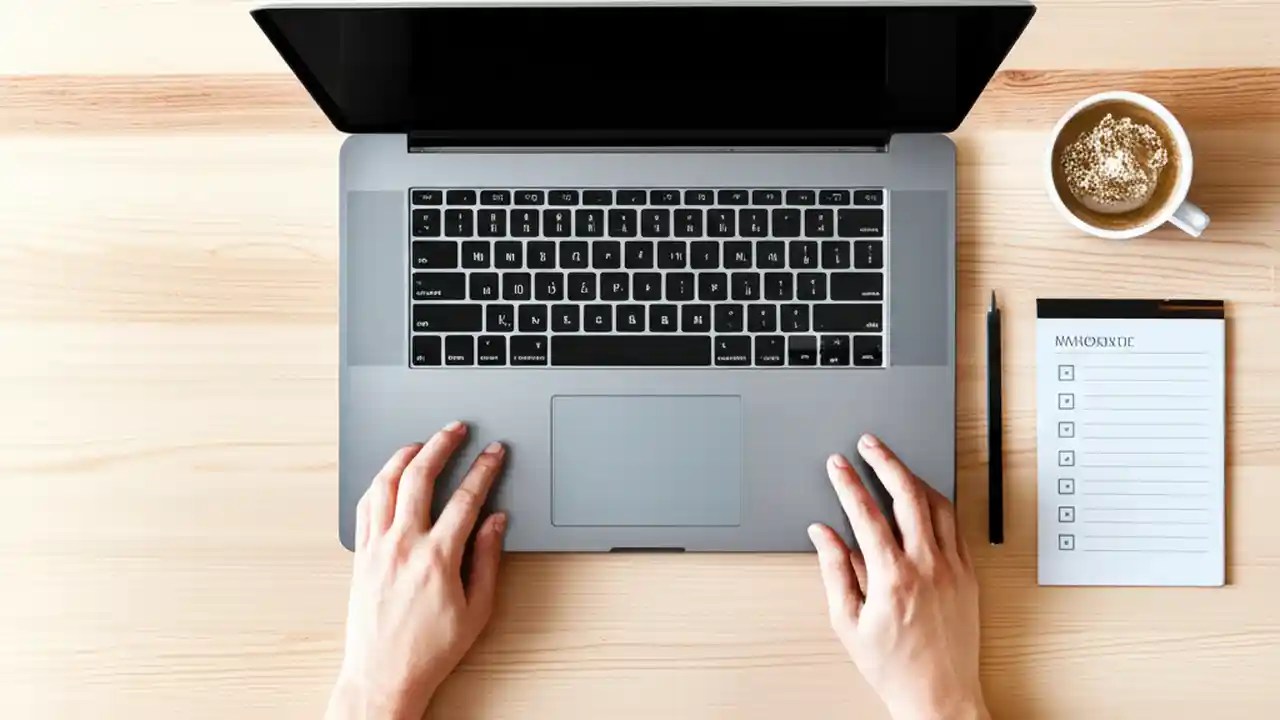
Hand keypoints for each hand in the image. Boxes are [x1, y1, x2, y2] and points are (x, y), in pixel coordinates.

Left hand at [327, 421, 507, 719]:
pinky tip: (389, 475)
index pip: (465, 498)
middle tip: (456, 429)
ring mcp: (377, 548)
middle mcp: (403, 546)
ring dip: (405, 455)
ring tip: (421, 442)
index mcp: (437, 558)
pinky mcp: (360, 555)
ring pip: (385, 484)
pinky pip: (365, 506)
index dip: (483, 469)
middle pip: (421, 476)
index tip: (493, 453)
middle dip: (442, 444)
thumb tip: (495, 522)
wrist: (384, 674)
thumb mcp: (477, 609)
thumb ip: (487, 559)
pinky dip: (378, 483)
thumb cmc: (430, 649)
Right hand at [807, 434, 984, 719]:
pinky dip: (937, 504)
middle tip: (869, 445)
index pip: (866, 514)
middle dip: (885, 462)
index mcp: (892, 578)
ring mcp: (952, 568)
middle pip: (907, 495)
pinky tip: (924, 499)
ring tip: (895, 465)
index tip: (838, 465)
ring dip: (914, 478)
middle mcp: (926, 566)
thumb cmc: (892, 666)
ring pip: (937, 505)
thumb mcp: (847, 621)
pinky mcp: (968, 575)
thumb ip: (834, 570)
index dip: (848, 483)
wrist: (938, 695)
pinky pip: (955, 526)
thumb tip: (823, 533)